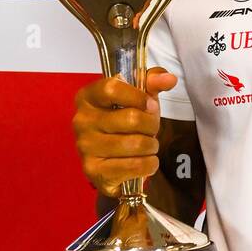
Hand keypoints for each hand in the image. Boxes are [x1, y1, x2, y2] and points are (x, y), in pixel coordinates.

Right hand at [72, 67, 176, 195]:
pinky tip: (145, 161)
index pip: (112, 88)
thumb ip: (152, 82)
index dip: (138, 96)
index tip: (149, 104)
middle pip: (131, 118)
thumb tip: (169, 79)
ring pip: (136, 144)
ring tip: (148, 146)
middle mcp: (81, 121)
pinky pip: (135, 166)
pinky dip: (149, 164)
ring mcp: (85, 147)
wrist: (112, 163)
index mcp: (87, 98)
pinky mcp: (94, 171)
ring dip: (151, 146)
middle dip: (152, 125)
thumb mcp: (137, 98)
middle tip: (151, 129)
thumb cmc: (124, 124)